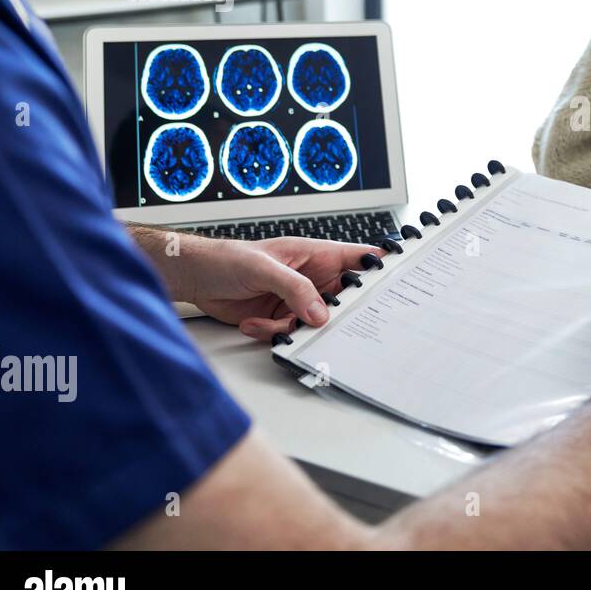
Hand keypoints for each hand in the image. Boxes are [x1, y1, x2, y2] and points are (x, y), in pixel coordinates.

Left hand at [180, 235, 384, 341]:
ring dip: (296, 328)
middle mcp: (312, 279)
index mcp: (317, 255)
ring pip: (316, 323)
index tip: (395, 286)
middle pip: (343, 299)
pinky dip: (272, 334)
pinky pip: (290, 334)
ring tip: (275, 324)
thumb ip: (296, 289)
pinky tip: (253, 323)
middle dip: (336, 314)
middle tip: (325, 323)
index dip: (381, 270)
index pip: (359, 260)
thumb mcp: (265, 268)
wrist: (196, 277)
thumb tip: (320, 313)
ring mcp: (297, 300)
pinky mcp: (280, 318)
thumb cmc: (228, 258)